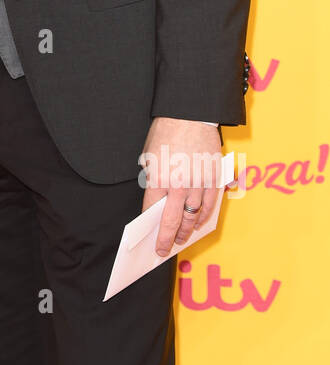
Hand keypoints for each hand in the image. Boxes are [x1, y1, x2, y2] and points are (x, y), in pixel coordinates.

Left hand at [140, 117, 222, 255]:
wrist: (189, 115)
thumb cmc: (166, 133)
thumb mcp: (150, 156)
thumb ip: (154, 179)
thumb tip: (158, 201)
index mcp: (158, 178)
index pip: (152, 211)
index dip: (151, 228)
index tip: (151, 240)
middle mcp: (179, 184)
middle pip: (173, 220)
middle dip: (168, 239)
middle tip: (164, 250)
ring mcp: (199, 182)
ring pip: (194, 215)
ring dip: (188, 230)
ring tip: (183, 239)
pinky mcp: (214, 178)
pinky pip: (211, 204)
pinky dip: (205, 216)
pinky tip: (199, 222)